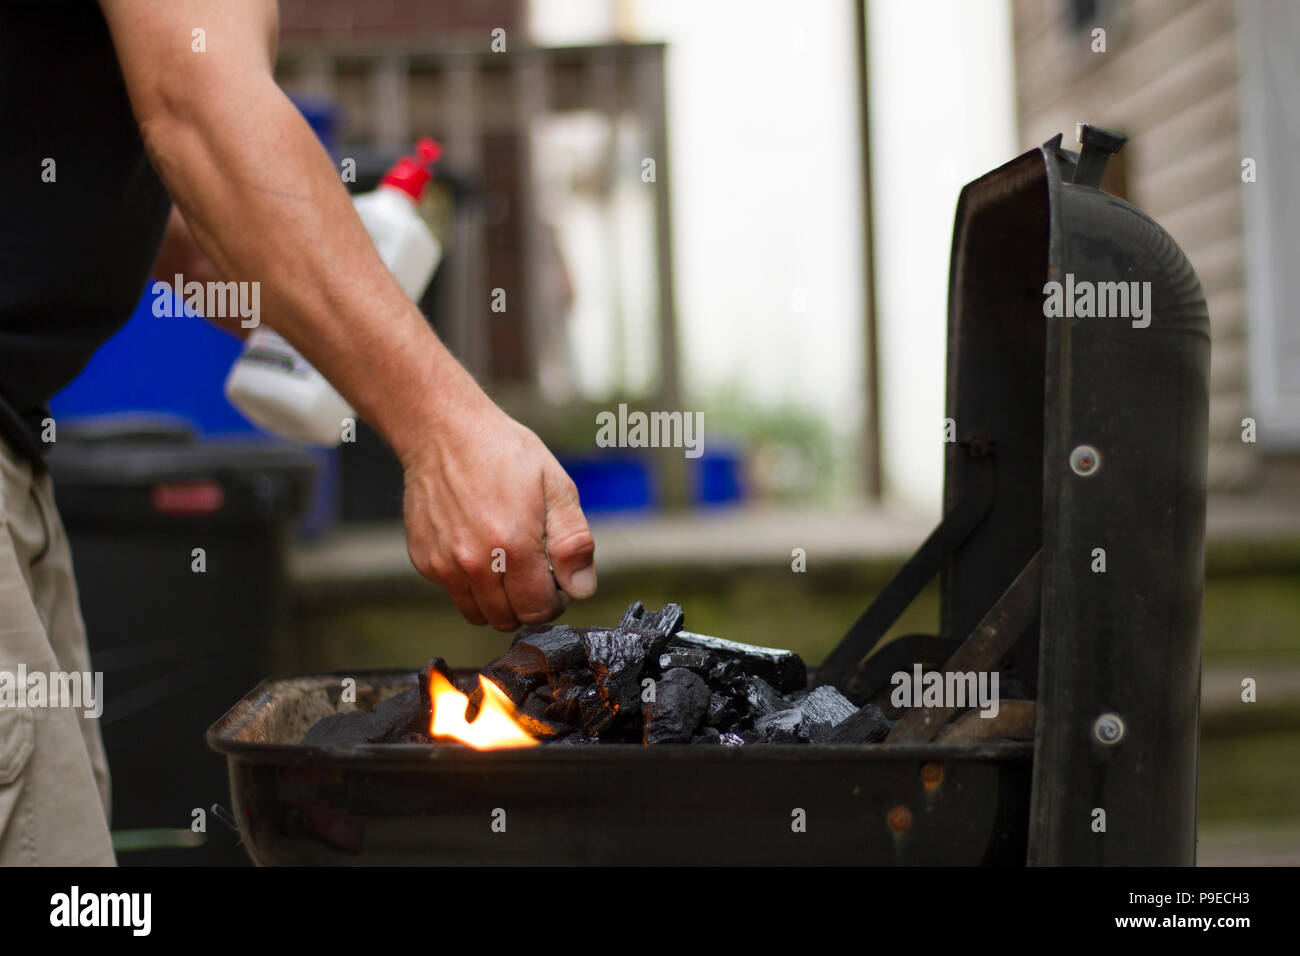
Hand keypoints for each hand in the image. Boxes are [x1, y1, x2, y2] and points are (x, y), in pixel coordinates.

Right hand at [402, 397, 596, 629]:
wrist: (443, 430)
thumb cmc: (503, 453)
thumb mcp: (556, 486)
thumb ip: (574, 542)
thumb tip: (581, 588)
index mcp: (513, 547)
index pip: (537, 611)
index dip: (552, 602)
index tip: (554, 582)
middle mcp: (475, 563)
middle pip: (508, 618)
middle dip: (527, 603)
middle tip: (532, 570)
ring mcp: (444, 565)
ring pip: (478, 613)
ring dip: (498, 599)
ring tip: (506, 562)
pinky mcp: (424, 560)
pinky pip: (454, 592)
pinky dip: (470, 583)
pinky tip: (478, 547)